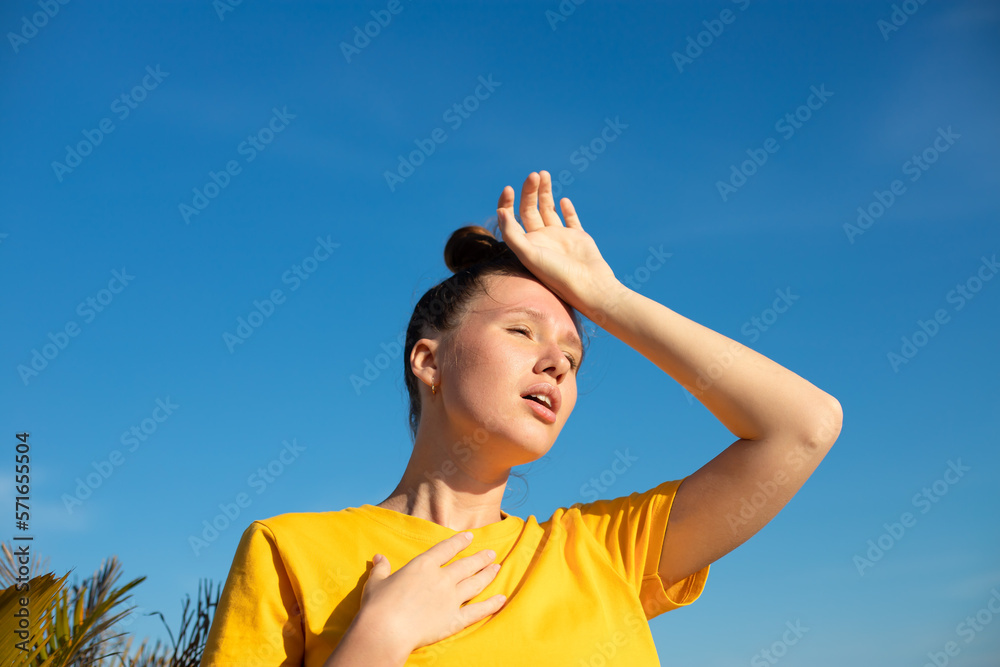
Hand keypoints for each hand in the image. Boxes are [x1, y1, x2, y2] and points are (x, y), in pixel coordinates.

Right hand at [354, 532, 504, 653]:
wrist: (386, 631)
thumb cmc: (377, 606)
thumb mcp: (376, 583)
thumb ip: (381, 569)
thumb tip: (378, 557)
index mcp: (423, 566)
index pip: (446, 549)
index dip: (459, 541)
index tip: (470, 537)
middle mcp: (441, 578)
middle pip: (466, 565)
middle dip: (480, 558)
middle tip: (492, 553)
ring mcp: (450, 599)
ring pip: (475, 583)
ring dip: (488, 574)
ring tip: (497, 568)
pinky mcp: (454, 619)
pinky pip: (478, 611)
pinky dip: (491, 604)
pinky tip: (502, 599)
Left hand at [496, 170, 619, 314]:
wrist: (588, 286)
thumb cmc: (556, 275)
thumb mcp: (529, 255)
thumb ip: (512, 234)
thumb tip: (500, 211)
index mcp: (526, 244)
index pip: (510, 218)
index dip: (506, 202)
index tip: (509, 189)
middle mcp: (540, 240)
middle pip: (529, 209)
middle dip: (529, 191)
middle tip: (535, 175)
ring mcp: (559, 237)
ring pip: (548, 209)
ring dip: (544, 192)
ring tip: (544, 174)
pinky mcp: (577, 237)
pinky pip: (570, 219)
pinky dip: (567, 209)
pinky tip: (563, 200)